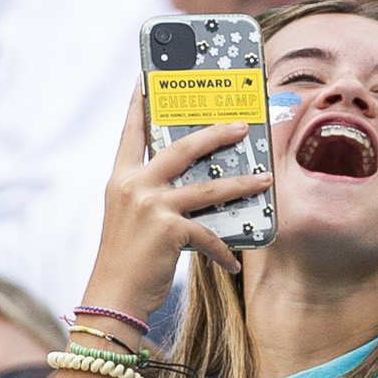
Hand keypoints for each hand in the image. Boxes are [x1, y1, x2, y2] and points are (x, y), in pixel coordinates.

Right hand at [82, 88, 271, 319]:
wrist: (112, 298)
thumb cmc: (126, 260)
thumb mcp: (130, 218)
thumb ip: (152, 194)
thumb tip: (191, 182)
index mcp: (121, 178)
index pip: (132, 132)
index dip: (141, 104)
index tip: (149, 78)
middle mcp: (133, 186)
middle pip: (181, 148)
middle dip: (215, 134)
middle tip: (242, 126)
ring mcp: (150, 206)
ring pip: (207, 188)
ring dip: (240, 184)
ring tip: (264, 180)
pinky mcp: (168, 230)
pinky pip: (208, 234)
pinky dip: (223, 250)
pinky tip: (234, 264)